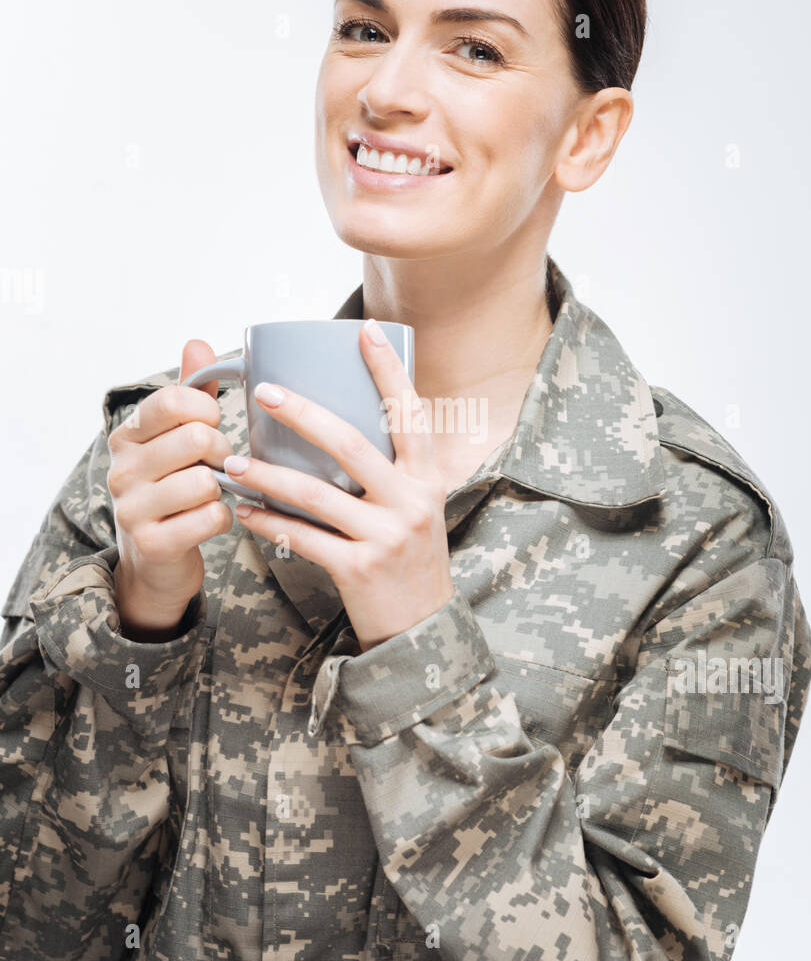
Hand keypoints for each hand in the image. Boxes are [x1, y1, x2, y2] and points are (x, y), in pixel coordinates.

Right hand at [108, 339, 234, 639]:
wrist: (155, 561)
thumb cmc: (174, 488)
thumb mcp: (177, 437)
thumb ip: (191, 391)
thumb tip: (197, 343)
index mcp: (127, 436)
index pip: (172, 400)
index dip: (206, 410)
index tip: (211, 424)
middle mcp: (122, 470)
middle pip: (197, 438)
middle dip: (222, 452)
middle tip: (217, 466)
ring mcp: (132, 509)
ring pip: (206, 481)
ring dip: (222, 489)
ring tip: (211, 494)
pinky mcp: (153, 543)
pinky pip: (212, 517)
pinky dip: (223, 518)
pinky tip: (210, 520)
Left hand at [228, 318, 453, 651]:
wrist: (422, 630)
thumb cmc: (411, 559)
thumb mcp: (417, 508)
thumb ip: (392, 469)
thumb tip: (346, 419)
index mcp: (427, 478)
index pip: (409, 413)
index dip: (387, 371)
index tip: (362, 331)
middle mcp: (412, 501)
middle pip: (352, 444)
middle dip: (304, 414)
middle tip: (265, 392)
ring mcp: (387, 536)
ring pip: (317, 494)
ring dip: (269, 474)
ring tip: (233, 461)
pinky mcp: (361, 569)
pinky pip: (304, 537)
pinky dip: (270, 522)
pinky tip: (244, 511)